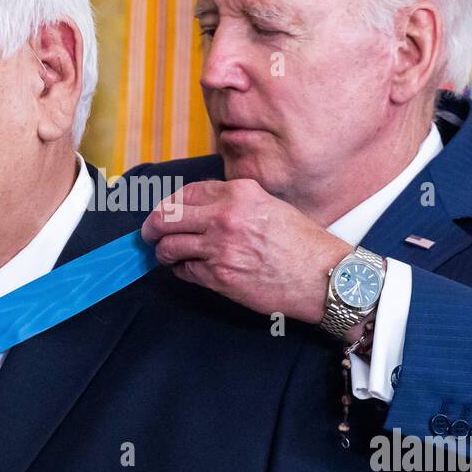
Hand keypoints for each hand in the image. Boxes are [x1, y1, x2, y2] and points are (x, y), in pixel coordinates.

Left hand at [140, 179, 351, 322]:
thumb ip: (233, 201)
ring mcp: (220, 249)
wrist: (323, 277)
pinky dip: (181, 270)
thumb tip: (199, 208)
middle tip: (149, 233)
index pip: (185, 193)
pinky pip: (185, 271)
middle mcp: (225, 217)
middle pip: (166, 217)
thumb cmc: (301, 243)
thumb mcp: (268, 205)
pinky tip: (189, 268)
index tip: (165, 212)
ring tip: (166, 253)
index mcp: (239, 193)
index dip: (169, 204)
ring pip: (169, 246)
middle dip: (152, 227)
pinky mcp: (220, 277)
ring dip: (163, 251)